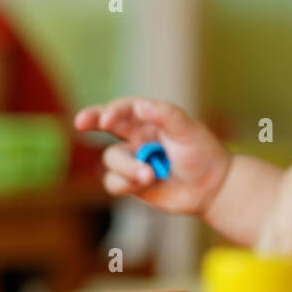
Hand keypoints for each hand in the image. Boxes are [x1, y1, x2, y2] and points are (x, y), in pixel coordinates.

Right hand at [73, 96, 231, 216]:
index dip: (111, 112)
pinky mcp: (131, 182)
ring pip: (112, 160)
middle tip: (80, 122)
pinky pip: (114, 182)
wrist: (211, 186)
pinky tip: (146, 183)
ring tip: (151, 174)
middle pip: (104, 123)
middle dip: (90, 119)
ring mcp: (132, 159)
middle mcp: (137, 137)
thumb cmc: (202, 152)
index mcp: (150, 119)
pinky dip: (127, 183)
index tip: (106, 120)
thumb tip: (141, 106)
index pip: (124, 108)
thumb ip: (166, 115)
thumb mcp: (187, 130)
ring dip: (128, 167)